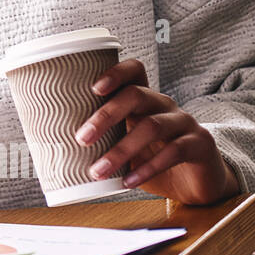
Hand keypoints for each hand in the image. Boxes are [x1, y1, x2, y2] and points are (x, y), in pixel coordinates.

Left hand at [79, 58, 241, 205]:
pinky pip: (173, 152)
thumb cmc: (153, 160)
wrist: (198, 184)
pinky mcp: (200, 144)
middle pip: (137, 95)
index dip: (115, 72)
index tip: (92, 88)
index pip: (134, 70)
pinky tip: (128, 181)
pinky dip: (147, 167)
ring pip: (152, 126)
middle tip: (82, 138)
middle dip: (106, 115)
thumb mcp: (125, 148)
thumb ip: (102, 142)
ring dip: (121, 150)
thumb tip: (53, 149)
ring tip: (99, 171)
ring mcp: (185, 122)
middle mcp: (164, 105)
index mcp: (145, 99)